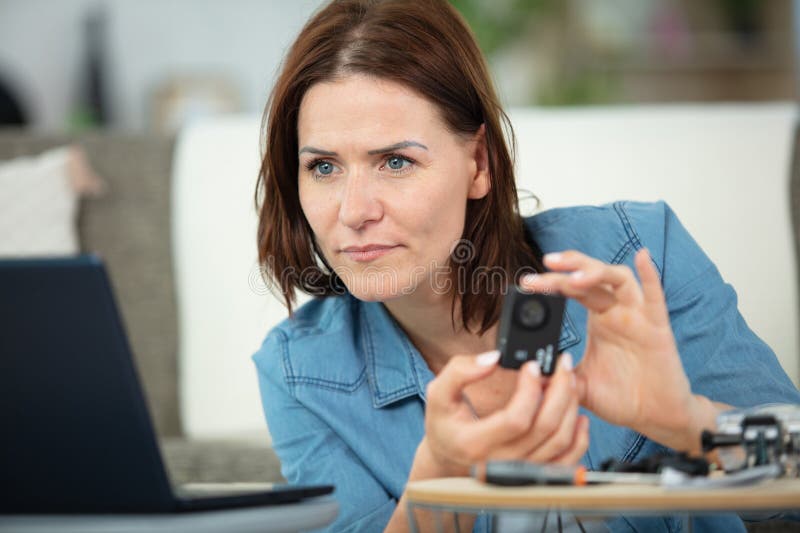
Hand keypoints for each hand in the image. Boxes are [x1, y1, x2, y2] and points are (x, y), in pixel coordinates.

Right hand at [421, 349, 588, 477]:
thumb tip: (493, 358)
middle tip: (562, 365)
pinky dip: (579, 437)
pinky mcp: (535, 474)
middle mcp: (500, 463)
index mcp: (475, 444)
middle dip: (561, 390)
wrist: (449, 457)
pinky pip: (567, 459)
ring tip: (568, 381)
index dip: (530, 390)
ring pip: (561, 441)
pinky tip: (576, 414)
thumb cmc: (445, 424)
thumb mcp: (439, 393)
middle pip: (546, 428)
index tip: (533, 366)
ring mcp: (520, 472)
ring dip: (570, 406)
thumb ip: (459, 371)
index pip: (516, 419)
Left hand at [522, 248, 708, 452]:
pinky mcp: (658, 329)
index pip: (572, 289)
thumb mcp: (578, 385)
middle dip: (568, 268)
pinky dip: (650, 275)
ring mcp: (638, 316)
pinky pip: (655, 297)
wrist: (656, 417)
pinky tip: (642, 256)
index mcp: (599, 318)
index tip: (526, 284)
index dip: (551, 282)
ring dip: (596, 272)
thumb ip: (557, 375)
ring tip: (573, 277)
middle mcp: (617, 311)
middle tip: (545, 264)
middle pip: (591, 276)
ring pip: (619, 279)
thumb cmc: (621, 397)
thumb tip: (524, 375)